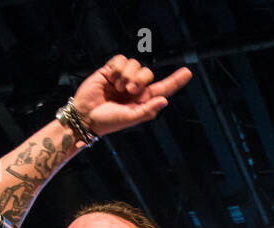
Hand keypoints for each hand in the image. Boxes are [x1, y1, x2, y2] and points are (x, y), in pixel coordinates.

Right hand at [72, 55, 192, 136]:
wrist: (86, 115)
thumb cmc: (108, 121)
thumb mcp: (130, 118)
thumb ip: (148, 110)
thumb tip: (164, 100)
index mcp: (143, 100)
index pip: (163, 88)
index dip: (176, 80)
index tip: (188, 72)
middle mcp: (135, 87)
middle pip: (148, 72)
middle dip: (139, 80)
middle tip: (128, 91)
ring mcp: (123, 77)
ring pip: (135, 64)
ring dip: (127, 75)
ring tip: (117, 87)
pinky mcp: (111, 69)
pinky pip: (121, 59)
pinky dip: (117, 69)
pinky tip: (110, 79)